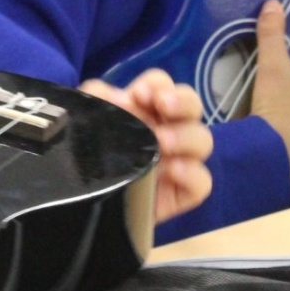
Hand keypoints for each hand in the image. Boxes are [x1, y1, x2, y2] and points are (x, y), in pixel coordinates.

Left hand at [80, 70, 212, 222]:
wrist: (87, 205)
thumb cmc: (90, 159)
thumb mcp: (86, 124)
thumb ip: (97, 101)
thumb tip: (117, 96)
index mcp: (146, 109)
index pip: (162, 86)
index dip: (156, 85)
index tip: (139, 93)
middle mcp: (169, 129)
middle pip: (192, 105)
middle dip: (181, 101)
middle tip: (162, 105)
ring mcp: (180, 160)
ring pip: (203, 140)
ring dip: (185, 136)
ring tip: (162, 142)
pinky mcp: (183, 192)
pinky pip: (202, 182)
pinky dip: (192, 174)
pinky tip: (172, 171)